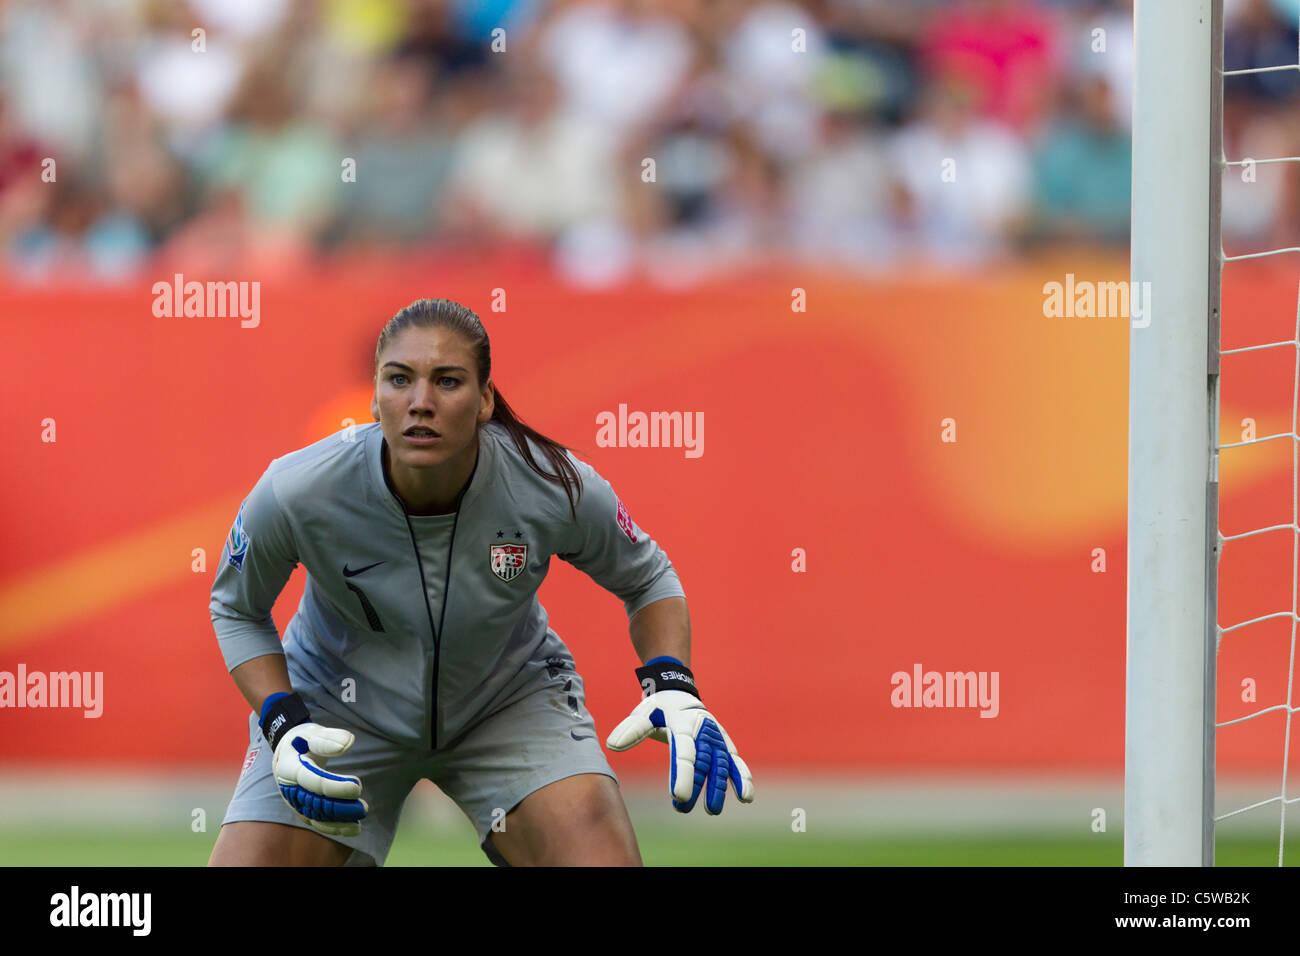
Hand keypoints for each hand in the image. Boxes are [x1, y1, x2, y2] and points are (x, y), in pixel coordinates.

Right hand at [271, 722, 368, 837]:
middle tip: (363, 807)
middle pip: (316, 803)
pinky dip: (334, 827)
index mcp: (289, 768)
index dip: (335, 786)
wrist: (288, 750)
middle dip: (340, 807)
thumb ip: (329, 738)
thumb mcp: (312, 732)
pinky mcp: (302, 809)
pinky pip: (317, 821)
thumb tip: (348, 743)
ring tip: (360, 820)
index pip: (313, 781)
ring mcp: (295, 801)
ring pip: (316, 816)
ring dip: (338, 821)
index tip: (357, 786)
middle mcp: (289, 789)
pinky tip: (352, 828)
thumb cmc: (303, 740)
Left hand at [607, 689, 754, 813]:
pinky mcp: (725, 744)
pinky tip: (745, 797)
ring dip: (719, 788)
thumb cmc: (658, 707)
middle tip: (685, 808)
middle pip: (703, 762)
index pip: (684, 752)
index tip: (679, 796)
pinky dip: (742, 777)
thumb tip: (612, 744)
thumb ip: (632, 729)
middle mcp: (704, 731)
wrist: (680, 692)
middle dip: (698, 786)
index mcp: (683, 724)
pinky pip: (735, 762)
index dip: (682, 774)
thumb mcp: (644, 713)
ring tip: (712, 810)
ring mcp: (717, 737)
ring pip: (721, 765)